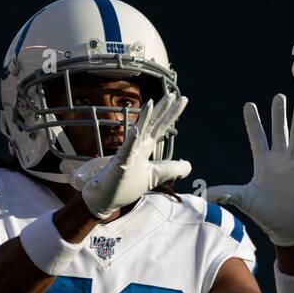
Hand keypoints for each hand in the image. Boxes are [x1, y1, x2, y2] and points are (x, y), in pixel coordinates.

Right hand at [69, 94, 190, 220]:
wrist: (104, 198)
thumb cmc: (126, 185)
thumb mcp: (154, 177)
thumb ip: (171, 170)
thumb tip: (189, 166)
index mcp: (145, 147)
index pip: (161, 127)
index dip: (172, 114)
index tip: (183, 99)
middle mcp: (137, 146)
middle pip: (152, 124)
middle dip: (163, 110)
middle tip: (173, 94)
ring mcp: (127, 153)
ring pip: (138, 132)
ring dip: (146, 118)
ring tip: (153, 102)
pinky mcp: (120, 165)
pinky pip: (126, 151)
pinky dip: (131, 141)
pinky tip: (136, 131)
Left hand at [206, 94, 293, 246]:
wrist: (284, 227)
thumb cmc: (264, 213)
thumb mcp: (243, 200)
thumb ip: (225, 193)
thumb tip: (204, 194)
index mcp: (263, 163)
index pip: (257, 138)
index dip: (253, 122)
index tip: (248, 104)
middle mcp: (279, 160)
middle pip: (279, 132)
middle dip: (278, 115)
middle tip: (279, 97)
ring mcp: (293, 165)